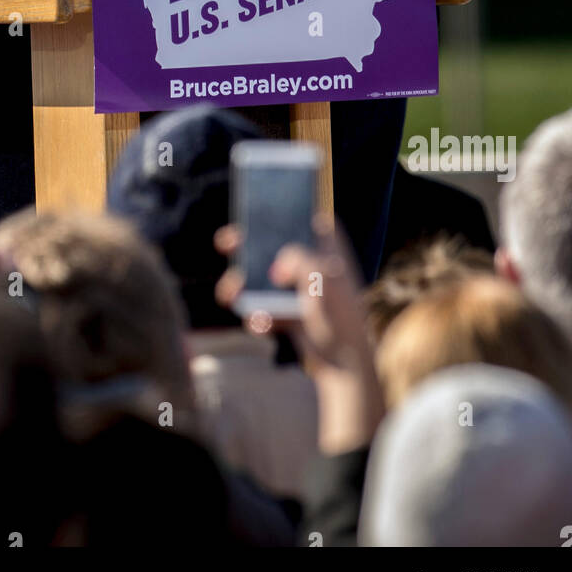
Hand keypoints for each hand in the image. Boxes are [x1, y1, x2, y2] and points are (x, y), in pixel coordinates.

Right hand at [215, 215, 382, 451]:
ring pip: (262, 278)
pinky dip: (257, 315)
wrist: (344, 365)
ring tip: (230, 293)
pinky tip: (260, 324)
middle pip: (274, 245)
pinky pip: (264, 308)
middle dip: (247, 245)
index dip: (290, 209)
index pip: (310, 218)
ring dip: (242, 285)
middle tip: (227, 242)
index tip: (262, 205)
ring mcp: (300, 290)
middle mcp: (314, 265)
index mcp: (328, 248)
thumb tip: (275, 270)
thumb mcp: (323, 277)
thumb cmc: (339, 316)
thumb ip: (297, 259)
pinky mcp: (290, 314)